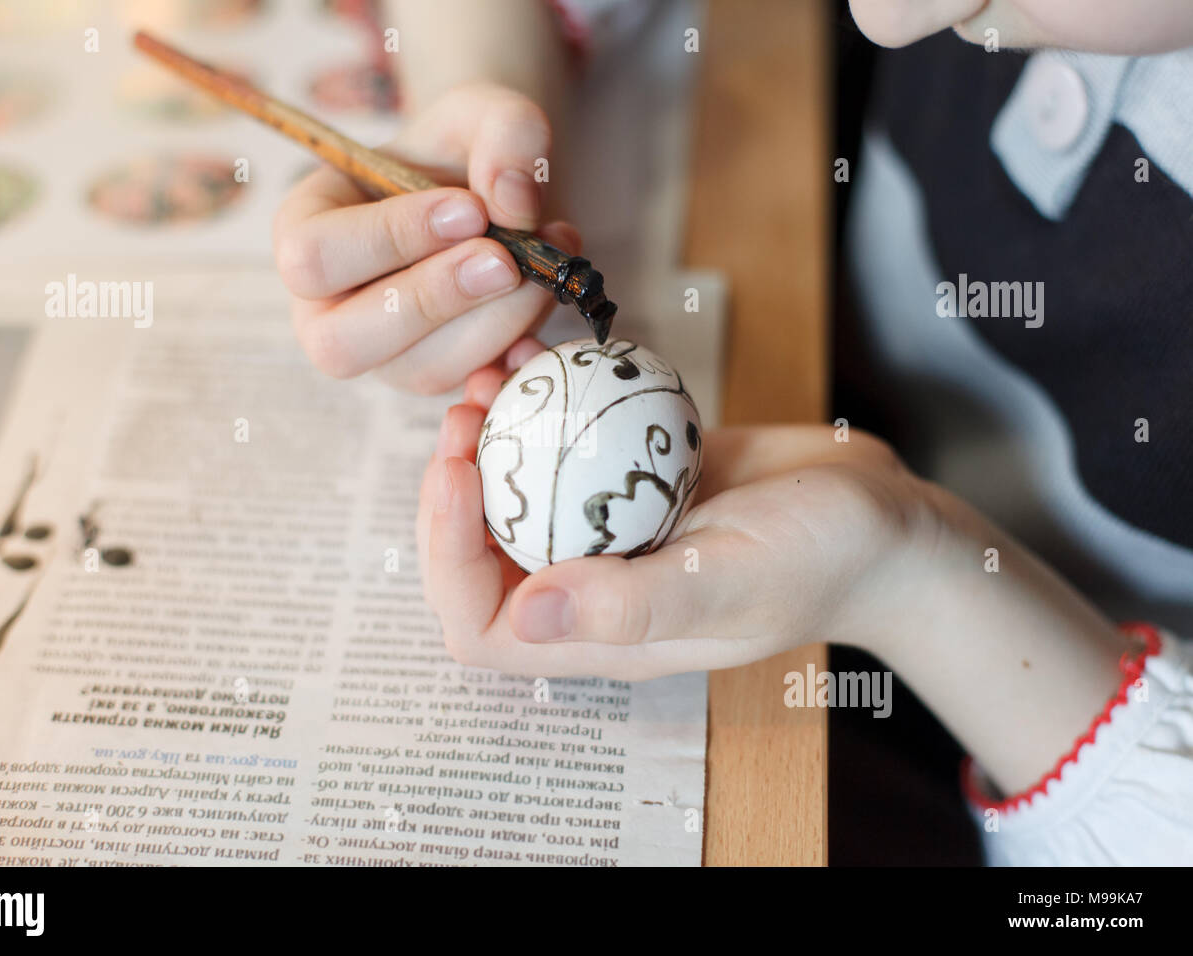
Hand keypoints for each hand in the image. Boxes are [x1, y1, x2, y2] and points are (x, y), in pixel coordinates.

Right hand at [273, 83, 579, 394]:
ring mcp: (381, 355)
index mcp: (304, 230)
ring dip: (491, 323)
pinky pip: (470, 382)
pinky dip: (517, 346)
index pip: (315, 256)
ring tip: (541, 266)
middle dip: (433, 299)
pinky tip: (546, 301)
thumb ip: (505, 132)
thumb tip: (513, 202)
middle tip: (506, 260)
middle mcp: (326, 308)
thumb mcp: (484, 111)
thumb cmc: (463, 151)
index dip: (391, 238)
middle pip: (342, 342)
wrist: (497, 194)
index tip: (470, 209)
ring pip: (419, 370)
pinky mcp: (436, 376)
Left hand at [416, 361, 947, 680]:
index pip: (482, 625)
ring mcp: (610, 532)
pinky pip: (564, 447)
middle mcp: (592, 587)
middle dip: (451, 489)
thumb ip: (632, 604)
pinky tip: (538, 355)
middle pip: (478, 556)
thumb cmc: (822, 560)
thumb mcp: (732, 579)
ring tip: (494, 373)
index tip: (459, 468)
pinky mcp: (631, 481)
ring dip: (488, 438)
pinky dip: (540, 405)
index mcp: (603, 633)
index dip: (445, 555)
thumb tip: (523, 611)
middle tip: (468, 411)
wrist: (883, 515)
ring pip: (514, 496)